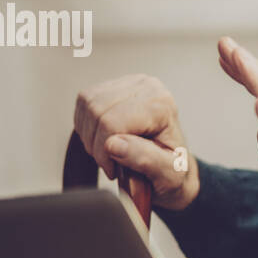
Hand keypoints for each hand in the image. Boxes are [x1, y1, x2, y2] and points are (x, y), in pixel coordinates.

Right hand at [73, 74, 200, 209]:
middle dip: (96, 144)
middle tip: (110, 161)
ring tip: (108, 152)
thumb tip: (113, 144)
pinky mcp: (113, 86)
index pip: (112, 122)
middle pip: (97, 111)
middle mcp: (147, 88)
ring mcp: (129, 83)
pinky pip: (84, 102)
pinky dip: (86, 125)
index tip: (113, 169)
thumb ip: (144, 159)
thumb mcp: (168, 174)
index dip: (104, 151)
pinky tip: (103, 139)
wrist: (173, 164)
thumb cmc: (172, 169)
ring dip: (90, 135)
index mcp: (161, 105)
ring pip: (87, 105)